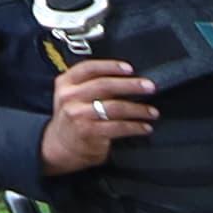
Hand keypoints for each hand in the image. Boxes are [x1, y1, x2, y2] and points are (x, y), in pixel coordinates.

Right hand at [38, 61, 158, 173]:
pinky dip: (135, 127)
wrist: (59, 146)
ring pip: (114, 107)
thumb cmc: (73, 119)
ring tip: (152, 112)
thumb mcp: (73, 96)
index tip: (130, 68)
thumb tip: (126, 79)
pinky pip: (118, 127)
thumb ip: (90, 84)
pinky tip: (145, 127)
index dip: (111, 66)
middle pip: (105, 86)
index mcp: (66, 83)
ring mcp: (78, 115)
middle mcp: (70, 97)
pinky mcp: (88, 132)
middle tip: (149, 87)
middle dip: (131, 85)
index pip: (89, 68)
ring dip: (138, 109)